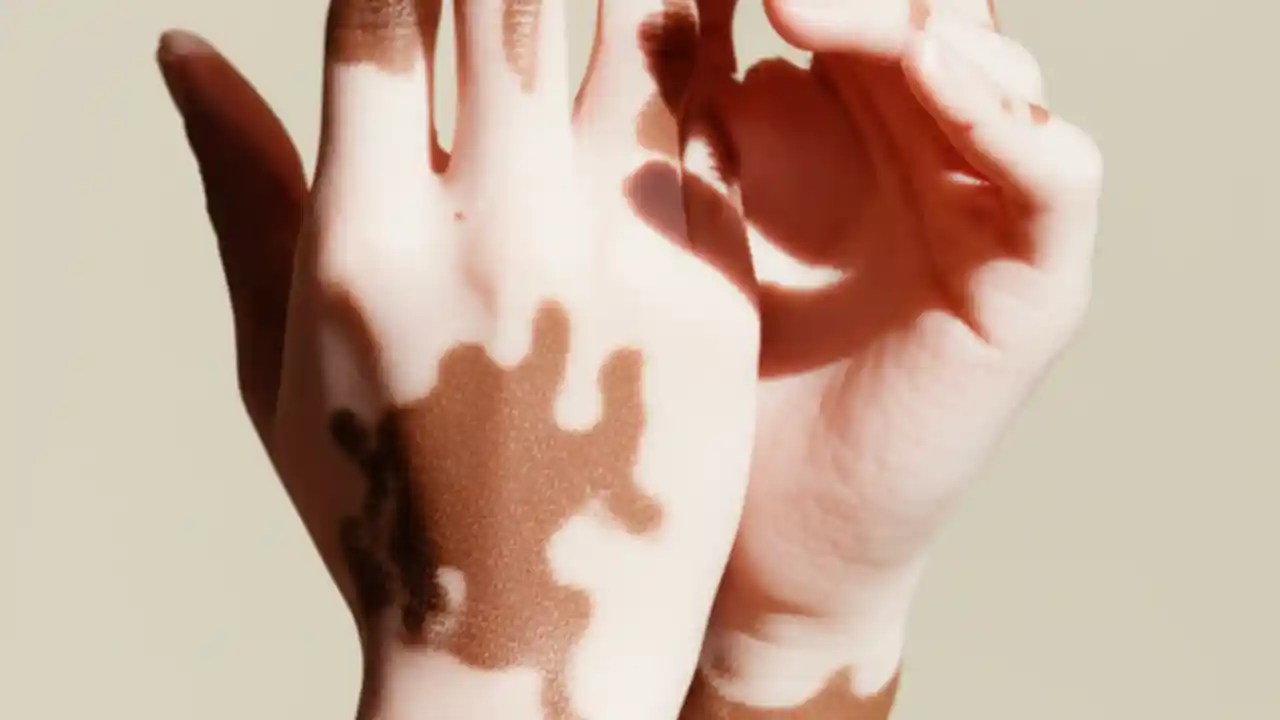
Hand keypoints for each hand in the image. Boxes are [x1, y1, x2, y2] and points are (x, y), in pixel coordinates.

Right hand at [157, 2, 759, 717]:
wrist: (533, 654)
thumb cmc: (386, 512)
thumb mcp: (276, 369)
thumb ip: (242, 192)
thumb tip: (182, 46)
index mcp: (366, 243)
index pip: (379, 9)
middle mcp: (496, 236)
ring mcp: (620, 265)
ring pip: (640, 28)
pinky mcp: (714, 297)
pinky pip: (711, 130)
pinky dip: (694, 51)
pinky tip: (698, 21)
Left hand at [681, 0, 1102, 713]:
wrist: (759, 535)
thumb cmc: (716, 387)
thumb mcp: (699, 233)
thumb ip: (705, 123)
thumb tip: (669, 7)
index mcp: (850, 137)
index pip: (853, 13)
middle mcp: (929, 161)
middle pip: (927, 21)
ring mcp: (990, 220)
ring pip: (995, 72)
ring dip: (914, 22)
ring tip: (805, 4)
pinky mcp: (1034, 290)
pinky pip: (1055, 178)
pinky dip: (1004, 116)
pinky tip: (930, 70)